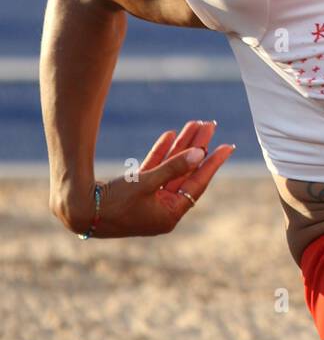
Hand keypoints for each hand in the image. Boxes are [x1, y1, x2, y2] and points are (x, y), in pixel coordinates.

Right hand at [86, 120, 234, 237]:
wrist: (78, 211)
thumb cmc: (113, 203)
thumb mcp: (145, 184)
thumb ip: (172, 168)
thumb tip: (198, 155)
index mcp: (169, 215)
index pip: (197, 183)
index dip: (212, 163)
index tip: (228, 146)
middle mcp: (162, 209)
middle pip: (186, 172)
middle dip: (197, 147)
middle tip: (209, 125)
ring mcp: (150, 201)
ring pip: (171, 168)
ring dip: (181, 146)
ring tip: (193, 124)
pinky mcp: (137, 192)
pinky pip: (155, 170)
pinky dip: (162, 154)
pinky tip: (170, 135)